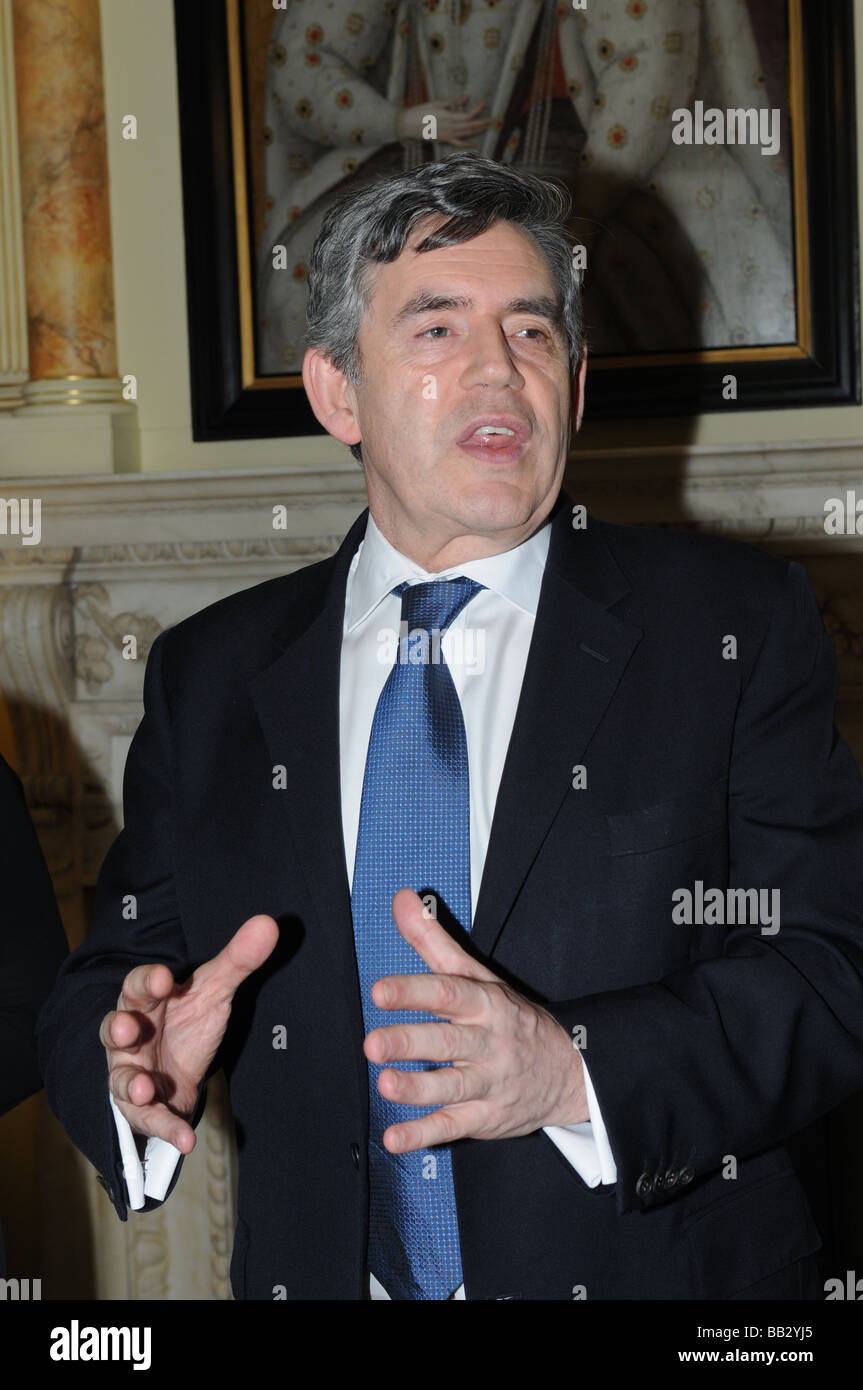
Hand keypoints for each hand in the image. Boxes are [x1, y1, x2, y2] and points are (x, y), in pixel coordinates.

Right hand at [101, 915, 278, 1151]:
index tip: (164, 978)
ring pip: (121, 1078)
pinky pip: (150, 1119)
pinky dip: (166, 1129)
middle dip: (119, 1029)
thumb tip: (268, 923)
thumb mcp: (213, 989)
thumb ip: (237, 960)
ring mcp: (131, 1073)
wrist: (178, 1064)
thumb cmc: (187, 1018)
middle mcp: (130, 1037)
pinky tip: (185, 1140)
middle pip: (116, 1028)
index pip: (138, 986)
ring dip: (130, 1085)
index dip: (147, 982)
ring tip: (143, 1089)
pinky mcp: (143, 1108)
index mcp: (146, 1001)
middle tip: (127, 1029)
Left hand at [364, 889, 587, 1152]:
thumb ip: (433, 940)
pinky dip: (423, 1135)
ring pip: (451, 1087)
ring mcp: (488, 1082)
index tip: (381, 990)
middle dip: (409, 1042)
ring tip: (385, 1084)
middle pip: (447, 1042)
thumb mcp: (478, 975)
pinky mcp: (486, 1117)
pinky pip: (453, 1128)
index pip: (449, 993)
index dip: (414, 991)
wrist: (569, 1070)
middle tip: (373, 1044)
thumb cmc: (511, 1018)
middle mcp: (487, 1043)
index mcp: (485, 1003)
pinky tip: (395, 1138)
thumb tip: (401, 899)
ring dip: (416, 1089)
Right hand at [396, 95, 491, 146]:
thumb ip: (452, 101)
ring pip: (466, 134)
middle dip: (483, 122)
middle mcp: (450, 127)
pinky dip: (466, 144)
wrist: (408, 124)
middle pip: (471, 126)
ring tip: (487, 126)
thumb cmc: (421, 111)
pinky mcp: (443, 140)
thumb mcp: (437, 103)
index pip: (469, 114)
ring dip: (478, 130)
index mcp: (449, 116)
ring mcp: (447, 135)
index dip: (478, 109)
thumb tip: (466, 98)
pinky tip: (474, 144)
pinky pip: (457, 144)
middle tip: (493, 119)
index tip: (485, 102)